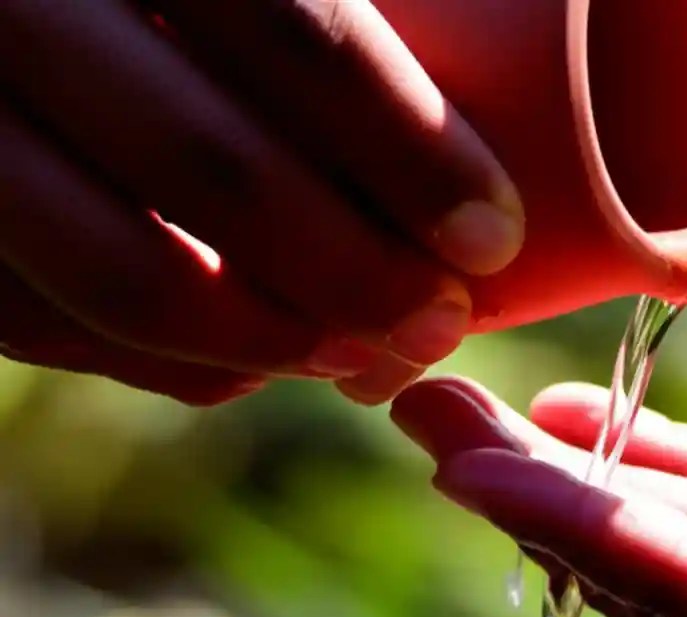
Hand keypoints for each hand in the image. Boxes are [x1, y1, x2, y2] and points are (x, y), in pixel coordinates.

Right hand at [0, 1, 521, 404]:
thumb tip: (479, 145)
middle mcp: (15, 6)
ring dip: (271, 340)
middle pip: (215, 167)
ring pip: (122, 273)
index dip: (410, 149)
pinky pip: (39, 323)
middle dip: (358, 270)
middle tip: (440, 321)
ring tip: (364, 355)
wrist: (16, 21)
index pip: (295, 31)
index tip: (493, 235)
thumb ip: (319, 21)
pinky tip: (253, 363)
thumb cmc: (194, 8)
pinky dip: (162, 361)